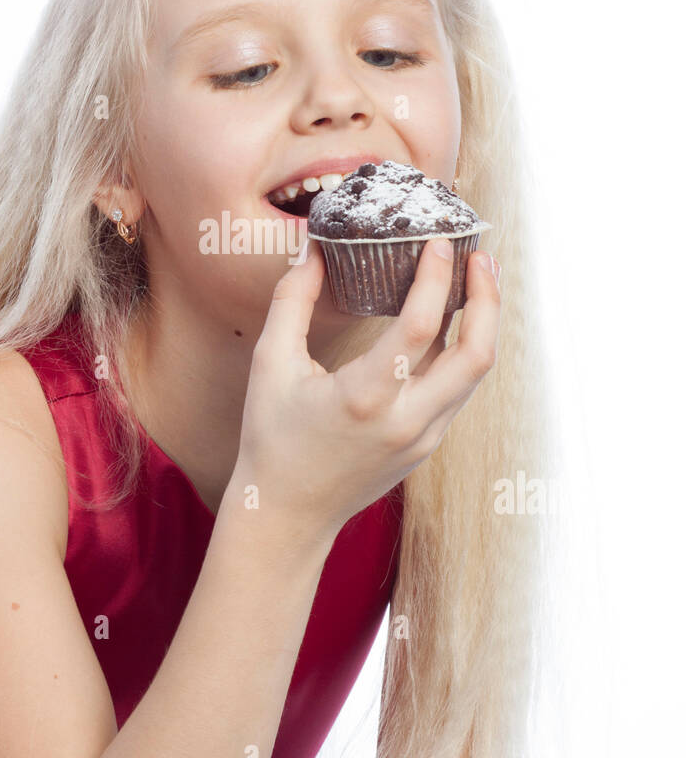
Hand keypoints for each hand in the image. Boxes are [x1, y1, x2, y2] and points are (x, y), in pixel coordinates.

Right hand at [233, 236, 500, 549]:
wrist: (288, 515)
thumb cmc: (272, 439)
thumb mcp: (270, 365)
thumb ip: (292, 301)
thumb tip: (314, 249)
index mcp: (365, 398)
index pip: (420, 328)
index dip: (436, 279)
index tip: (439, 242)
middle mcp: (406, 421)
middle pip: (476, 354)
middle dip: (487, 299)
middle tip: (479, 257)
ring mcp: (423, 438)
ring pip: (475, 373)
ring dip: (481, 323)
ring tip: (474, 280)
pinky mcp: (427, 445)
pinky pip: (457, 389)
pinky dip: (460, 349)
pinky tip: (448, 322)